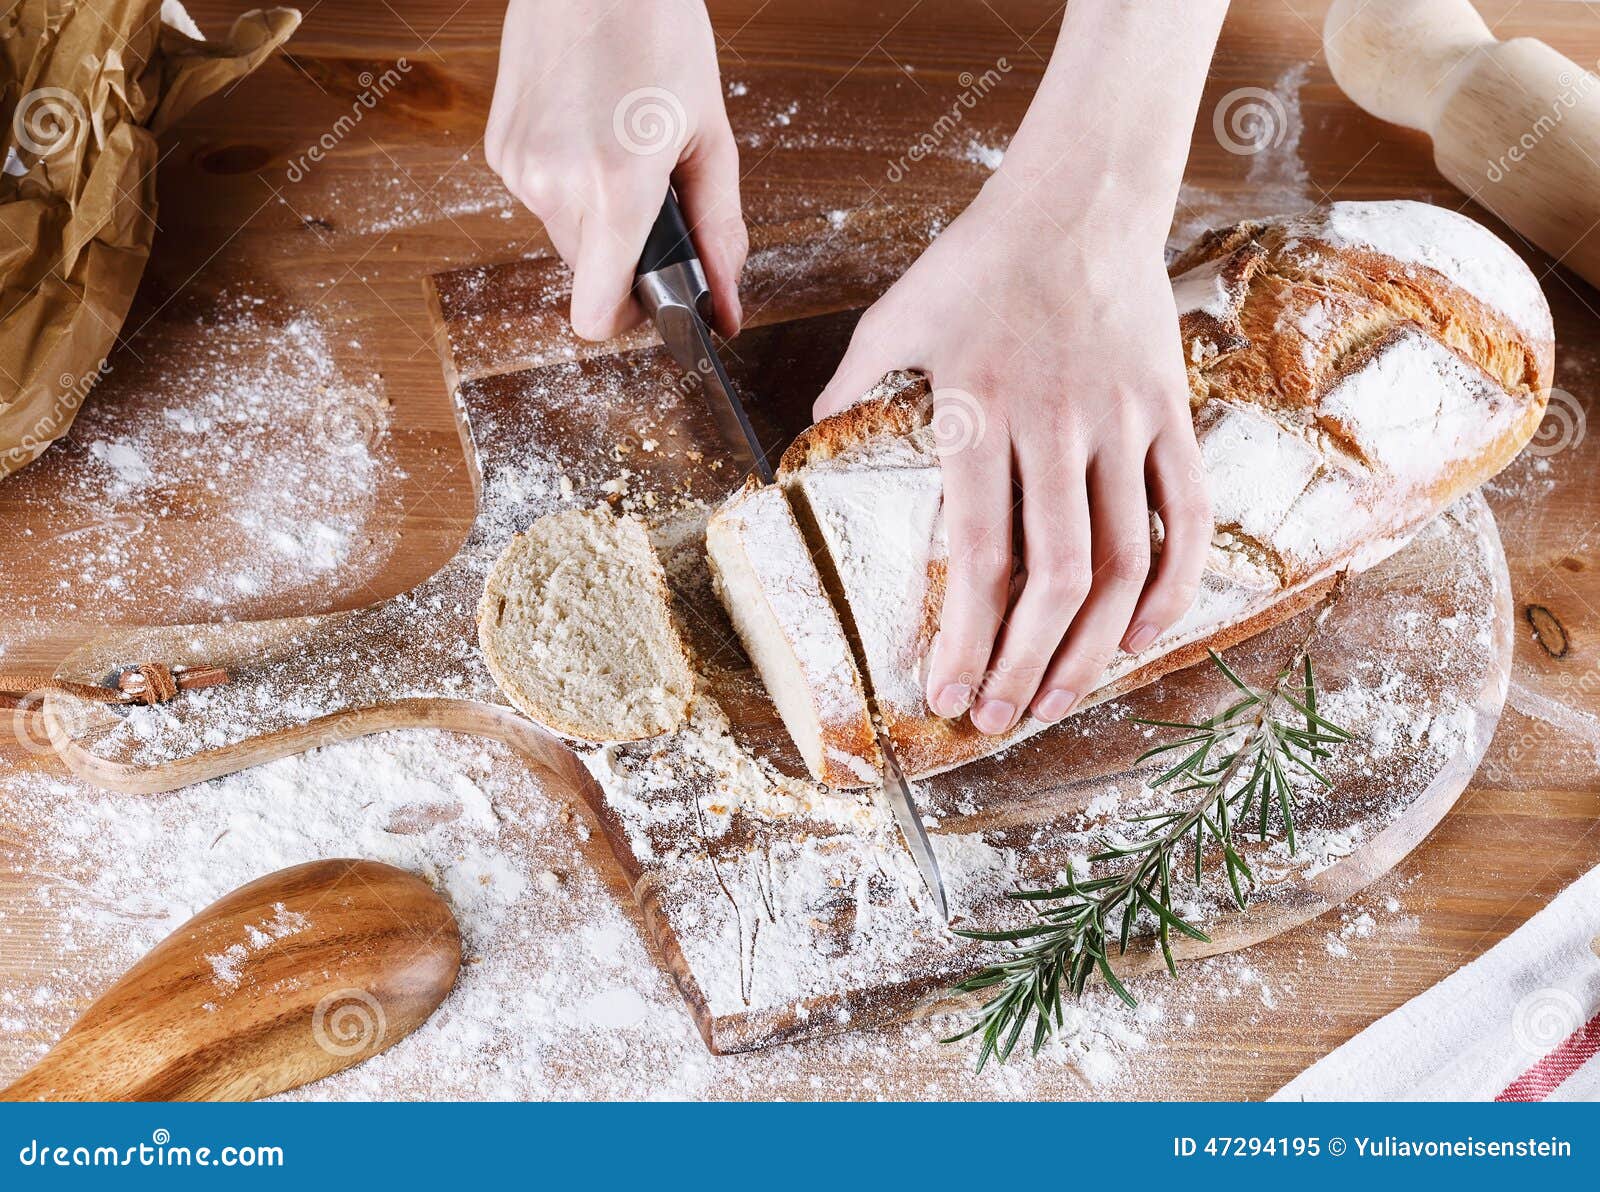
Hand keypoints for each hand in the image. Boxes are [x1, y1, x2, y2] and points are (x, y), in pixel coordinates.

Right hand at [485, 0, 745, 339]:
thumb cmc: (658, 32)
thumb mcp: (709, 138)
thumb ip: (719, 233)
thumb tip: (728, 310)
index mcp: (615, 190)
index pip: (596, 316)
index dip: (630, 317)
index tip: (655, 292)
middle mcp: (555, 186)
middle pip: (589, 274)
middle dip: (625, 249)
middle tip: (654, 191)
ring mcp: (519, 167)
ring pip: (565, 236)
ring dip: (597, 215)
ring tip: (622, 146)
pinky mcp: (499, 148)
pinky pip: (542, 198)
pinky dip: (570, 183)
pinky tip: (590, 129)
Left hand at [813, 181, 1210, 734]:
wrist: (1082, 198)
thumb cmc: (980, 259)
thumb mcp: (897, 313)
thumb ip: (854, 380)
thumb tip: (808, 431)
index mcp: (980, 415)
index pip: (976, 555)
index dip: (965, 637)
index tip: (948, 695)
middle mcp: (1056, 430)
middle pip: (1053, 578)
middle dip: (1025, 665)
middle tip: (1001, 718)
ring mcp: (1123, 425)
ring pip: (1122, 561)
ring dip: (1094, 646)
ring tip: (1060, 698)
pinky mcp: (1171, 415)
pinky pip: (1186, 515)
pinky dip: (1175, 584)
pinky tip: (1145, 635)